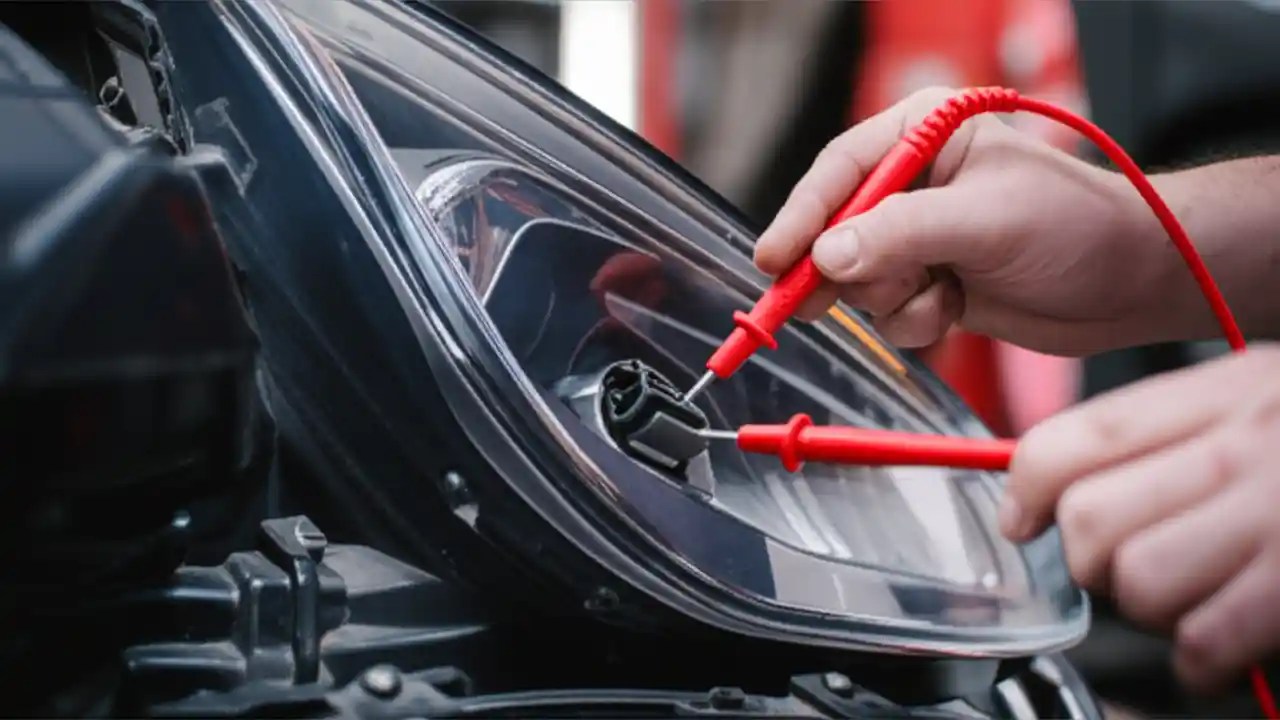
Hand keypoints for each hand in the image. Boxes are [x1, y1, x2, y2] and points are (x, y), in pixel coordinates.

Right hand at [753, 86, 1184, 355]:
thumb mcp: (984, 222)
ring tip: (942, 291)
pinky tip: (956, 309)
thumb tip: (827, 257)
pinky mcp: (928, 281)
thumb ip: (901, 236)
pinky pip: (886, 312)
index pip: (839, 172)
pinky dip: (915, 320)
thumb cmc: (1075, 229)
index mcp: (922, 136)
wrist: (1131, 285)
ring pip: (857, 279)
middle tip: (819, 302)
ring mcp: (917, 236)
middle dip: (847, 270)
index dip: (801, 217)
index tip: (773, 260)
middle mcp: (911, 184)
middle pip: (834, 231)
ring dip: (892, 299)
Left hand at [1002, 346, 1279, 691]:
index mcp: (1222, 392)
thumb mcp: (1261, 395)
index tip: (1026, 517)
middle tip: (1125, 562)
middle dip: (1090, 558)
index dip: (1026, 489)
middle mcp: (1246, 446)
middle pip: (1090, 518)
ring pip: (1137, 577)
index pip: (1071, 439)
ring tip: (1188, 595)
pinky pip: (1206, 636)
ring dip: (1149, 605)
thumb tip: (1050, 479)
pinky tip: (1223, 640)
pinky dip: (1202, 654)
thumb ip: (1167, 429)